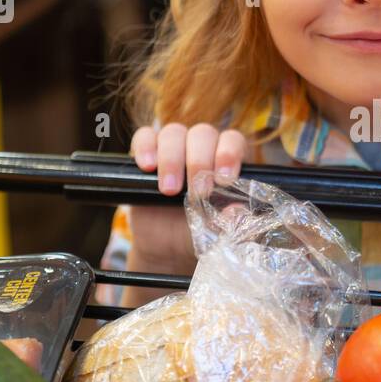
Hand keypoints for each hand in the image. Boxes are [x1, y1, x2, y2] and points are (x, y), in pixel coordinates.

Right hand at [125, 122, 247, 273]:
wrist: (168, 248)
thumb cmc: (201, 232)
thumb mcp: (218, 232)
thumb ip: (230, 222)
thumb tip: (236, 211)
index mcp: (226, 160)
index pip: (232, 140)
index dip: (229, 154)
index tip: (224, 179)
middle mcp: (202, 148)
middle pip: (202, 134)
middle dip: (199, 162)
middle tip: (197, 193)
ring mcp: (173, 148)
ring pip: (173, 133)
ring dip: (171, 160)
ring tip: (169, 190)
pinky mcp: (147, 154)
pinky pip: (144, 137)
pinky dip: (145, 147)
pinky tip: (147, 167)